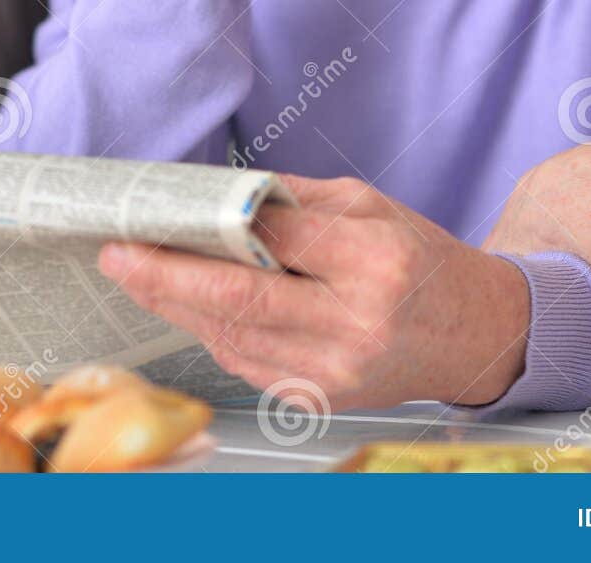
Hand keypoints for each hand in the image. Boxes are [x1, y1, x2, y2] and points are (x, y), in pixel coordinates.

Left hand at [99, 175, 529, 407]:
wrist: (473, 334)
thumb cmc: (418, 260)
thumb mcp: (368, 204)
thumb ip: (292, 200)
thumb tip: (216, 192)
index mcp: (373, 263)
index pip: (274, 241)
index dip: (206, 229)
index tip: (154, 217)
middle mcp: (356, 323)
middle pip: (240, 301)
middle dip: (165, 277)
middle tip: (117, 254)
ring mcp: (337, 371)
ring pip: (233, 338)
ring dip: (176, 306)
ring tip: (137, 275)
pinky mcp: (322, 399)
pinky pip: (247, 364)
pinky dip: (211, 332)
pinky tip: (188, 306)